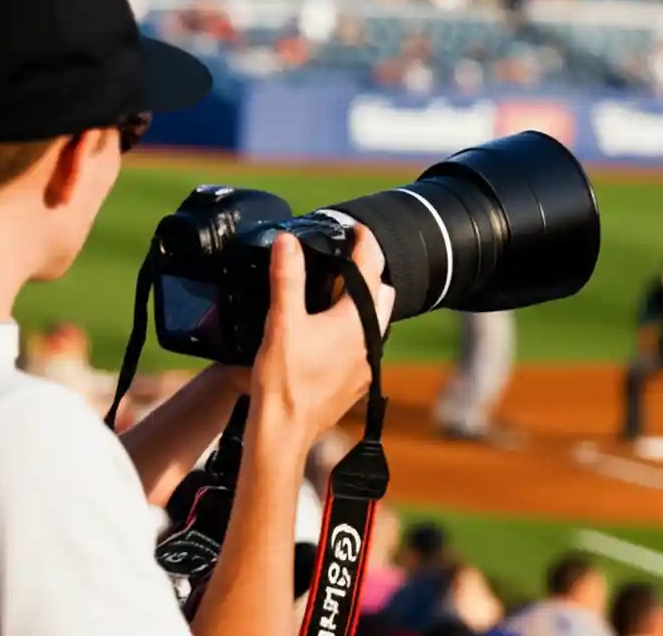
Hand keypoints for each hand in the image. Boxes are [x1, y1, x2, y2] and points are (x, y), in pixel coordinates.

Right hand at [251, 228, 395, 444]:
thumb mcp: (282, 322)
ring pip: (374, 322)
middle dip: (368, 273)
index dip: (365, 243)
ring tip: (335, 293)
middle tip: (345, 260)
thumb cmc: (284, 381)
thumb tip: (288, 242)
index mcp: (356, 320)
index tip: (358, 229)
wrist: (285, 432)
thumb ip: (287, 278)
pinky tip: (329, 333)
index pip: (371, 268)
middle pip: (381, 294)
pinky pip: (364, 346)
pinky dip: (352, 331)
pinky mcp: (358, 381)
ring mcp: (367, 363)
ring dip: (360, 304)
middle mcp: (370, 340)